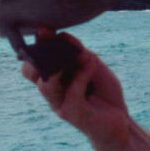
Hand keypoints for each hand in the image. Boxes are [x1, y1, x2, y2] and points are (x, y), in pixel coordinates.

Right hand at [21, 28, 131, 150]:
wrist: (120, 121)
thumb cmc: (103, 92)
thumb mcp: (91, 64)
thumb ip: (76, 50)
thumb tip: (60, 34)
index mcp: (52, 78)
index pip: (30, 61)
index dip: (35, 44)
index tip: (45, 29)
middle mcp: (51, 91)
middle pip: (29, 72)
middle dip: (39, 54)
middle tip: (55, 42)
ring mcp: (60, 104)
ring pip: (46, 84)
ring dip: (61, 64)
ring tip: (81, 53)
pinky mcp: (73, 114)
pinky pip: (72, 92)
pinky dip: (82, 74)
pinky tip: (93, 63)